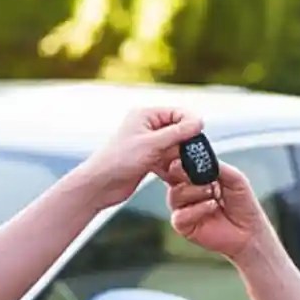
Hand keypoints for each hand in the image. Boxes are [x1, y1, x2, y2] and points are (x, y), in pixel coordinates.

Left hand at [78, 107, 204, 209]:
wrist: (99, 186)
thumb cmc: (119, 161)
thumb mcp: (152, 144)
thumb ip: (177, 133)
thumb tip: (199, 122)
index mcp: (146, 115)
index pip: (178, 113)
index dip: (191, 125)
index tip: (200, 139)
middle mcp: (147, 127)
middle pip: (179, 131)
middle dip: (186, 146)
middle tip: (190, 159)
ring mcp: (148, 144)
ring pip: (175, 149)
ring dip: (179, 160)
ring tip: (179, 170)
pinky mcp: (148, 160)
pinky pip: (168, 161)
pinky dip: (172, 169)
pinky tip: (172, 177)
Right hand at [166, 159, 268, 261]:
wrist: (249, 230)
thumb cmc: (242, 203)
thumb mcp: (234, 178)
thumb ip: (216, 167)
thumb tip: (200, 157)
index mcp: (194, 176)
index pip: (179, 163)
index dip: (178, 158)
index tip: (184, 154)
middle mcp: (185, 190)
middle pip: (171, 176)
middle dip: (181, 171)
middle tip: (193, 171)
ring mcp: (183, 208)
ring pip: (174, 195)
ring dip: (194, 190)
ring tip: (212, 192)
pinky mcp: (184, 226)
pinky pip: (179, 215)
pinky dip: (196, 209)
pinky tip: (212, 206)